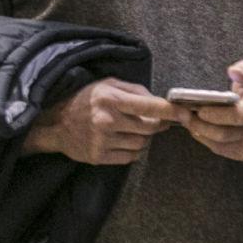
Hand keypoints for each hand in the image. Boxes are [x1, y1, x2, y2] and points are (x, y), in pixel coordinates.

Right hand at [22, 78, 181, 164]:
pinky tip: (122, 140)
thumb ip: (135, 90)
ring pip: (142, 144)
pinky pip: (131, 157)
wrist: (56, 124)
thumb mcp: (108, 85)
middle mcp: (107, 120)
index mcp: (110, 99)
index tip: (186, 114)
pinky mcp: (99, 157)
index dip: (172, 111)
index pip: (150, 106)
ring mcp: (102, 141)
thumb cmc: (85, 100)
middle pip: (150, 128)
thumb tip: (160, 102)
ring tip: (131, 129)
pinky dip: (133, 150)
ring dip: (143, 138)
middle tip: (155, 120)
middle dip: (157, 125)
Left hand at [180, 62, 242, 161]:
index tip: (199, 109)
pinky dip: (206, 139)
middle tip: (182, 113)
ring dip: (199, 132)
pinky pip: (220, 150)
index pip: (240, 116)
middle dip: (199, 124)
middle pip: (224, 134)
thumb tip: (233, 71)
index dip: (217, 115)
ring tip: (186, 119)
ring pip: (219, 145)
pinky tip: (198, 128)